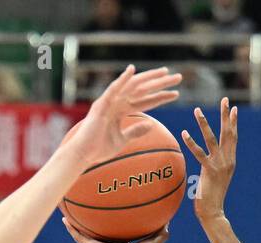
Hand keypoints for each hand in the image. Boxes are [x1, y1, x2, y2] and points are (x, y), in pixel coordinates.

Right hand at [62, 218, 169, 242]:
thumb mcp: (153, 242)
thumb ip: (161, 233)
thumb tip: (169, 221)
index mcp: (118, 242)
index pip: (113, 229)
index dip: (111, 221)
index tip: (110, 210)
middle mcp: (105, 242)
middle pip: (96, 228)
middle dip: (91, 219)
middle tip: (87, 206)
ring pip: (83, 231)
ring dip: (76, 223)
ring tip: (69, 211)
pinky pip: (78, 236)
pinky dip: (70, 228)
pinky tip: (64, 220)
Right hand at [65, 65, 181, 163]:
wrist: (83, 155)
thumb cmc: (98, 149)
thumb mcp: (123, 140)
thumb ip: (136, 131)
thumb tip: (150, 124)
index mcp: (121, 111)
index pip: (145, 101)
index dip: (160, 97)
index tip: (176, 94)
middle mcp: (117, 103)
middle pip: (142, 90)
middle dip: (160, 84)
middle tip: (178, 78)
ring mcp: (109, 102)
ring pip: (132, 86)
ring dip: (149, 78)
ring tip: (165, 73)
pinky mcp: (101, 104)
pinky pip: (113, 89)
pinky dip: (122, 79)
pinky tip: (132, 70)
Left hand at [181, 98, 236, 221]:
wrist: (213, 212)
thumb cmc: (211, 198)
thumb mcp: (214, 179)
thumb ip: (212, 167)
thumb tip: (206, 161)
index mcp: (230, 161)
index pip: (232, 137)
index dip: (233, 122)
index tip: (232, 108)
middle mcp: (228, 160)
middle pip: (227, 133)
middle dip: (225, 115)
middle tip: (225, 99)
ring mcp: (220, 165)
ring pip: (212, 139)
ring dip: (204, 124)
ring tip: (197, 111)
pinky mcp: (209, 171)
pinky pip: (199, 154)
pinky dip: (191, 142)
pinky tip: (184, 132)